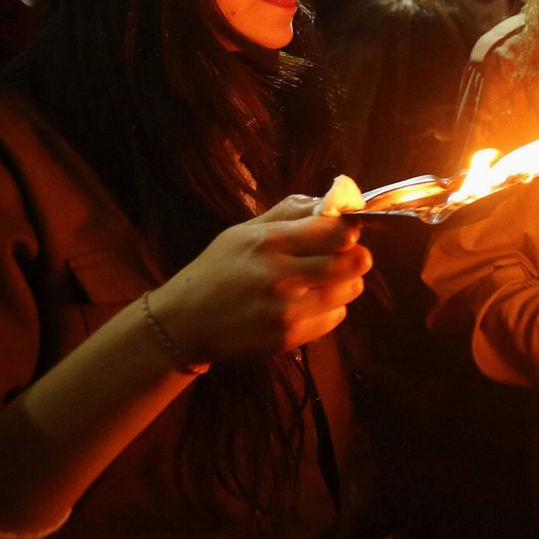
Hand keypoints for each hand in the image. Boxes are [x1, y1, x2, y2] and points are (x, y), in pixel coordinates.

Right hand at [152, 195, 372, 363]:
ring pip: (351, 290)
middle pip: (355, 262)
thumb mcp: (244, 231)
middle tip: (338, 257)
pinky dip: (328, 309)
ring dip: (343, 283)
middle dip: (353, 256)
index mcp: (270, 242)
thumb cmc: (217, 270)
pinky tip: (305, 304)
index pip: (339, 231)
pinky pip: (336, 317)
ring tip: (318, 282)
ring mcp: (287, 311)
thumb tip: (335, 200)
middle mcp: (281, 276)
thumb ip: (292, 213)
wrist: (183, 324)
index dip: (349, 230)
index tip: (342, 233)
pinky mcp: (289, 338)